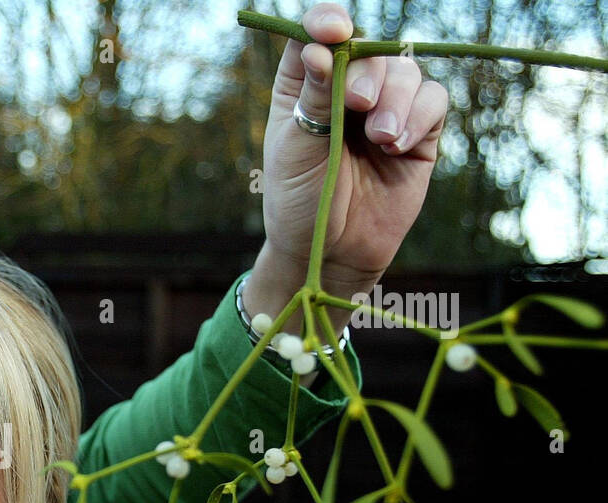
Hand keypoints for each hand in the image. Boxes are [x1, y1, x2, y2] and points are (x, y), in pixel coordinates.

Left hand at [246, 2, 448, 329]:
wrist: (332, 253)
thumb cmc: (301, 203)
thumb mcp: (295, 151)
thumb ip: (313, 99)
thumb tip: (320, 48)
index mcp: (304, 86)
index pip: (316, 34)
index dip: (326, 21)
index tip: (334, 29)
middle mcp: (347, 90)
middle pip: (369, 49)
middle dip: (367, 72)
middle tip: (356, 104)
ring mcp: (386, 109)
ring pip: (406, 71)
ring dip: (396, 98)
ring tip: (380, 138)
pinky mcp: (419, 133)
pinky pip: (433, 101)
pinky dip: (419, 115)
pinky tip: (396, 144)